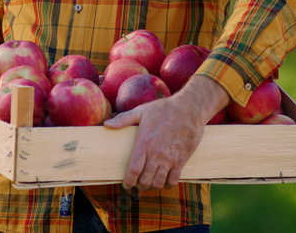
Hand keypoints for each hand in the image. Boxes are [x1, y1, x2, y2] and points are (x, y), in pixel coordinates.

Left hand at [103, 76, 227, 189]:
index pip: (133, 170)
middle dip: (139, 185)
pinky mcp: (181, 160)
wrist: (189, 109)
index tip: (126, 185)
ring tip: (150, 182)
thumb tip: (106, 124)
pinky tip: (164, 180)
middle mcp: (156, 154)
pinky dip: (167, 184)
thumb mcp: (142, 111)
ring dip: (152, 186)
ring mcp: (170, 159)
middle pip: (145, 180)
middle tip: (138, 183)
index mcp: (144, 143)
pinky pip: (173, 180)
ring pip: (158, 183)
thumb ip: (123, 119)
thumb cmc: (164, 109)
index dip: (128, 182)